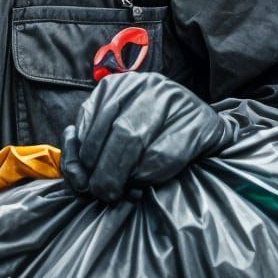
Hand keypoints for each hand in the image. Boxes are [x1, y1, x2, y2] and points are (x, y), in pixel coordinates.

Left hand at [62, 72, 237, 202]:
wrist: (203, 129)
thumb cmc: (151, 133)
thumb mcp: (115, 129)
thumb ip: (91, 142)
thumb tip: (74, 171)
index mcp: (118, 85)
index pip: (90, 120)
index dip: (82, 155)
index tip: (82, 180)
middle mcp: (143, 85)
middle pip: (114, 132)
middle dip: (102, 170)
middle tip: (102, 192)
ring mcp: (171, 100)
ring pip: (134, 140)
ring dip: (121, 174)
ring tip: (120, 192)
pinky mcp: (193, 121)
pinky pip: (162, 153)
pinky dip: (147, 174)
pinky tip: (143, 184)